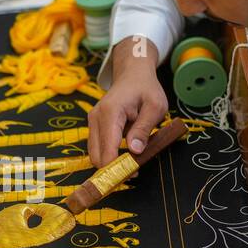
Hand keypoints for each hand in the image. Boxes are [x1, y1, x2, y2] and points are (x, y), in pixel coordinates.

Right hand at [87, 36, 167, 167]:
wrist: (133, 74)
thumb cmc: (146, 89)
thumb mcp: (155, 107)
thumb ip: (144, 129)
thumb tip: (134, 151)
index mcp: (110, 113)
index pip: (107, 150)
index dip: (118, 167)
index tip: (134, 173)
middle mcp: (95, 118)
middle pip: (97, 156)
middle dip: (113, 168)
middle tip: (135, 170)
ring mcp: (92, 122)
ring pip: (95, 154)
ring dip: (111, 163)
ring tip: (132, 162)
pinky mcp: (93, 126)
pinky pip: (97, 147)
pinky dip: (108, 155)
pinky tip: (124, 154)